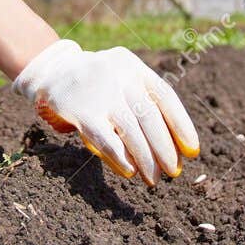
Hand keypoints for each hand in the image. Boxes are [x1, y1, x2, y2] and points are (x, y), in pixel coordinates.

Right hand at [12, 39, 200, 184]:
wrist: (51, 70)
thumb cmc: (96, 81)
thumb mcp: (121, 76)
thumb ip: (143, 101)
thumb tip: (174, 146)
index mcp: (133, 66)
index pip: (165, 96)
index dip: (182, 125)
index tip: (192, 151)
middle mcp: (119, 76)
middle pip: (150, 117)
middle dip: (165, 148)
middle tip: (173, 172)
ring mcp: (99, 93)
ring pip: (131, 131)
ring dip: (146, 159)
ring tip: (154, 178)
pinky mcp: (81, 111)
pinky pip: (106, 139)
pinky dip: (120, 157)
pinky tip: (130, 171)